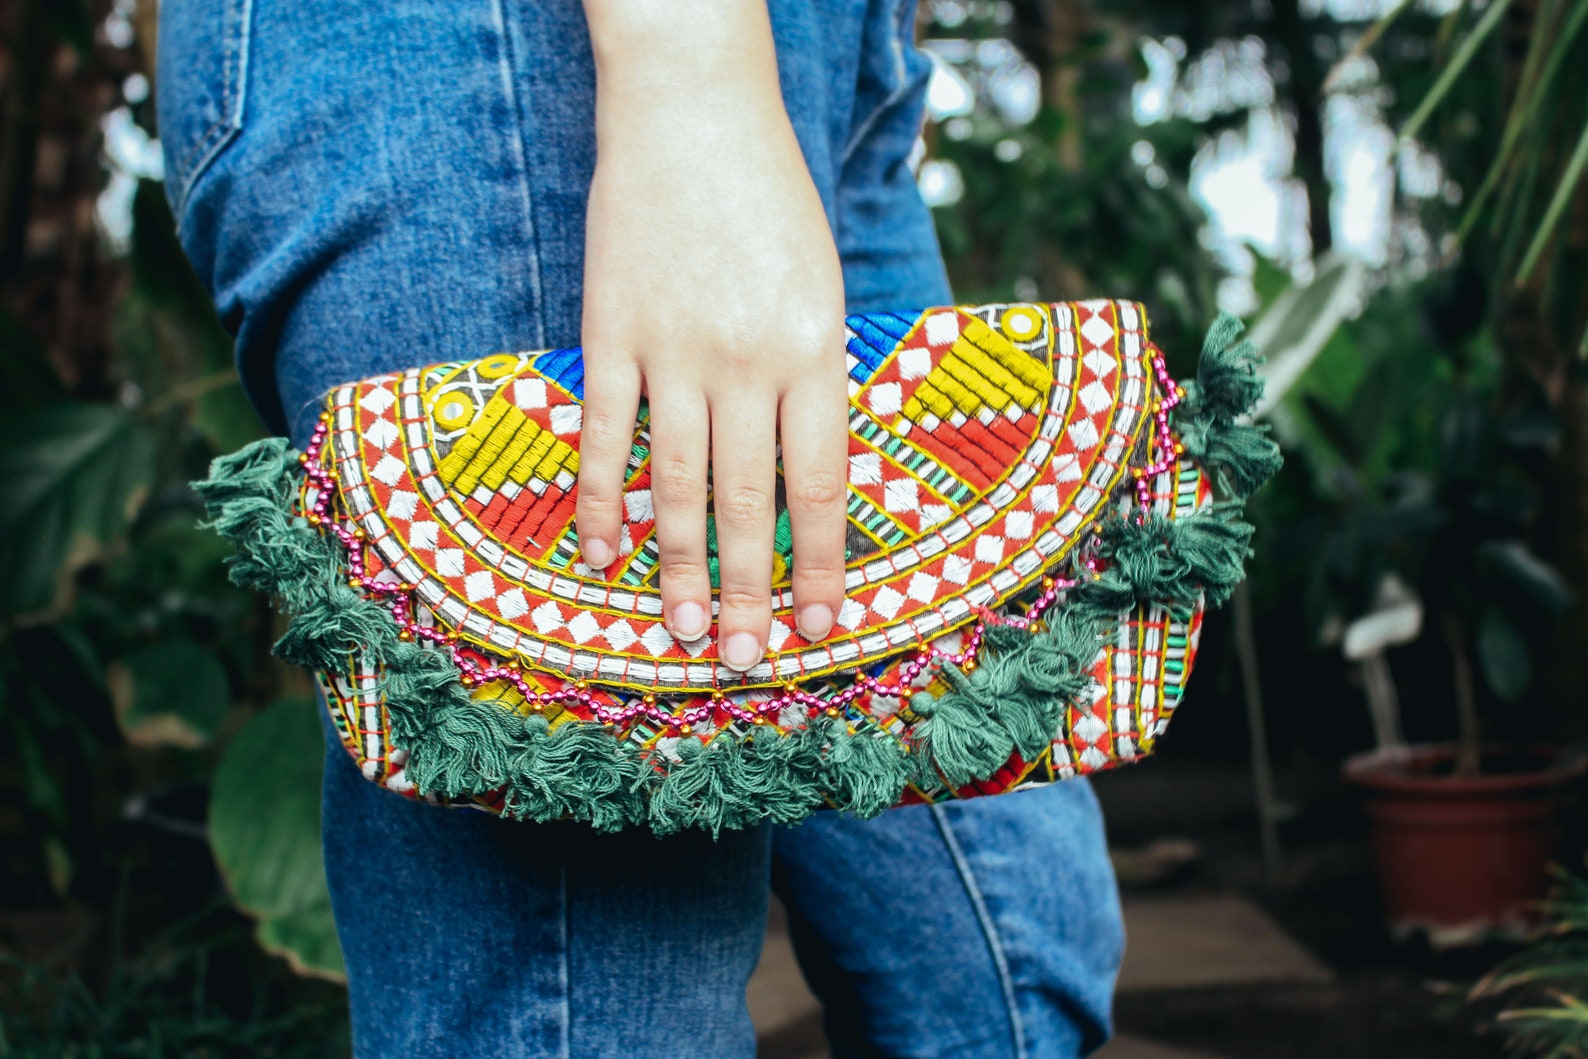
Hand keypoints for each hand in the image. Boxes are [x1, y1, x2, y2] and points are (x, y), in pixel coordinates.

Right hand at [574, 3, 847, 673]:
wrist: (692, 112)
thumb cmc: (771, 203)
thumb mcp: (823, 286)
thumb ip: (814, 377)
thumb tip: (808, 475)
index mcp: (813, 350)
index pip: (822, 484)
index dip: (821, 563)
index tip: (820, 623)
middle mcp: (746, 362)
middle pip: (750, 501)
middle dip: (749, 591)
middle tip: (742, 659)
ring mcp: (672, 350)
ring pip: (677, 484)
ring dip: (678, 567)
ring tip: (678, 633)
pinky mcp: (610, 333)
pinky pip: (603, 436)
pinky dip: (600, 501)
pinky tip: (601, 557)